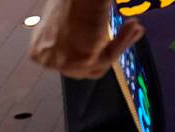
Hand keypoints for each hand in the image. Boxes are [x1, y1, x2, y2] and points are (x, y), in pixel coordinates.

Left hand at [28, 0, 143, 79]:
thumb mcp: (63, 20)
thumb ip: (71, 38)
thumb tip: (91, 47)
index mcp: (38, 53)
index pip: (67, 63)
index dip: (90, 54)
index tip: (107, 41)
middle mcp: (47, 61)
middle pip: (82, 69)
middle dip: (106, 53)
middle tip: (126, 35)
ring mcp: (62, 63)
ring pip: (98, 64)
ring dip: (120, 45)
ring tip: (135, 27)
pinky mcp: (81, 60)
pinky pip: (109, 56)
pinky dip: (124, 41)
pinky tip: (135, 26)